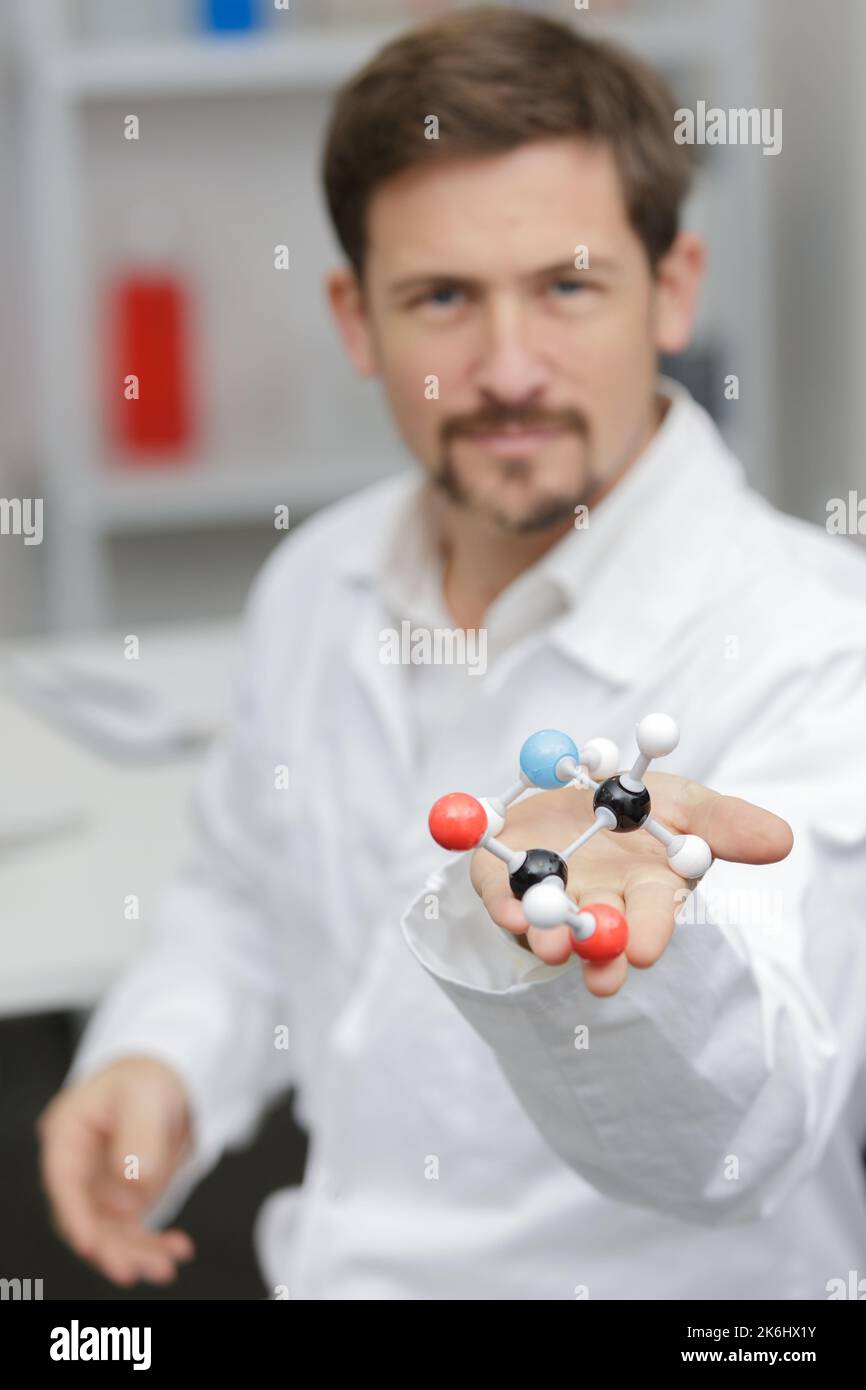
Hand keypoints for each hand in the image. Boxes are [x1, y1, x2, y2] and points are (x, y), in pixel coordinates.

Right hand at [37, 1056, 195, 1286]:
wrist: (165, 1080)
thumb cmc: (147, 1079)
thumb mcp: (146, 1095)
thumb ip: (140, 1138)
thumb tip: (135, 1189)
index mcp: (68, 1132)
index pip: (63, 1180)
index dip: (74, 1215)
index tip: (89, 1244)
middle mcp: (78, 1165)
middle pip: (85, 1215)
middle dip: (109, 1248)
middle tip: (132, 1271)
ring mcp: (99, 1187)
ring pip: (109, 1231)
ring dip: (135, 1253)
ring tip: (166, 1266)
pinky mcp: (121, 1201)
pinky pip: (133, 1229)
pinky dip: (153, 1242)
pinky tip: (178, 1248)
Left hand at [470, 772, 792, 997]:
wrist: (564, 784)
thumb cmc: (631, 803)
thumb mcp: (683, 803)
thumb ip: (724, 824)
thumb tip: (781, 840)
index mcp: (645, 890)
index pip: (651, 916)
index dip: (649, 932)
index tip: (646, 949)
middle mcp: (596, 903)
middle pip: (601, 932)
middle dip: (603, 950)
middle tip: (603, 969)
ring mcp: (547, 897)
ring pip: (550, 926)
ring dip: (551, 937)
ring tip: (550, 947)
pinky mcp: (501, 883)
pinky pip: (501, 898)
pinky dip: (504, 905)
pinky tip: (509, 913)